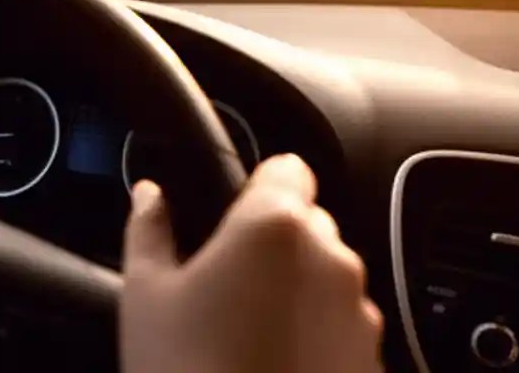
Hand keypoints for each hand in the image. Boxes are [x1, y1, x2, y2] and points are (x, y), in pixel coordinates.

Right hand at [122, 153, 381, 372]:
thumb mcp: (146, 296)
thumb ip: (149, 228)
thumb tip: (149, 196)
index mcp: (273, 226)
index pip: (286, 167)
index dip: (257, 186)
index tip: (232, 212)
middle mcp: (329, 260)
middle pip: (307, 224)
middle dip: (271, 245)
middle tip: (223, 287)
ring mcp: (358, 314)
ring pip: (326, 279)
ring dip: (296, 293)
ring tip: (245, 337)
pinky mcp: (372, 360)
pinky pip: (342, 329)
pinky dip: (315, 338)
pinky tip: (272, 366)